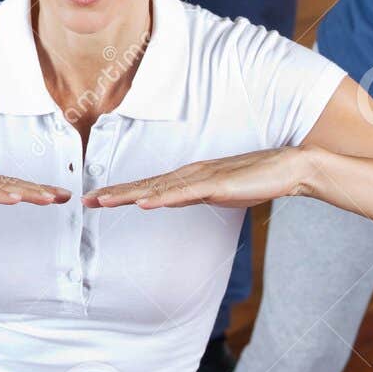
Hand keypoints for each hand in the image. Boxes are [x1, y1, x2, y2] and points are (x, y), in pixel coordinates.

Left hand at [85, 148, 312, 209]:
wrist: (288, 167)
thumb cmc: (255, 179)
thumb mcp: (216, 193)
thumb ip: (191, 196)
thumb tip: (166, 201)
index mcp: (188, 178)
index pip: (148, 187)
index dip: (120, 193)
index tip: (96, 199)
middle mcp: (189, 174)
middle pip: (145, 186)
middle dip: (114, 194)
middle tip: (85, 200)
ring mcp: (201, 178)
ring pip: (158, 189)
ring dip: (128, 195)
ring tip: (103, 202)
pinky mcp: (216, 184)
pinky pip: (184, 193)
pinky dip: (161, 199)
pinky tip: (143, 204)